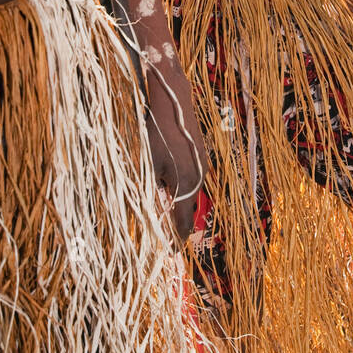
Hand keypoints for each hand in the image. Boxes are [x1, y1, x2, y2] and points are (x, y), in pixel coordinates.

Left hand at [144, 61, 208, 240]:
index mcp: (188, 185)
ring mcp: (203, 166)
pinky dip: (182, 187)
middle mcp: (200, 178)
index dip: (176, 239)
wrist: (173, 103)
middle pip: (189, 210)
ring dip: (179, 202)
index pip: (184, 222)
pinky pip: (193, 180)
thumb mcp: (149, 166)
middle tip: (164, 230)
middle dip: (177, 221)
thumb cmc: (156, 134)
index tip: (169, 249)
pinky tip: (168, 180)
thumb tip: (154, 215)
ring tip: (163, 204)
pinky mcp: (202, 156)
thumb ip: (154, 192)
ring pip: (191, 194)